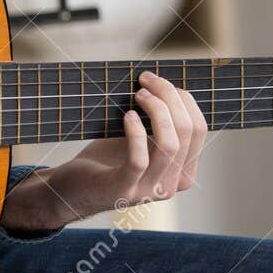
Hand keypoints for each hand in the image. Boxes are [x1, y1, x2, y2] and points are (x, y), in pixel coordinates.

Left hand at [1, 71, 207, 229]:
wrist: (73, 189)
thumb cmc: (107, 160)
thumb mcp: (141, 139)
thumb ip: (158, 122)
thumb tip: (166, 84)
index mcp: (181, 173)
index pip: (199, 130)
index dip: (184, 100)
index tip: (160, 81)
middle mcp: (170, 186)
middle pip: (187, 132)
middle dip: (169, 97)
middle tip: (146, 80)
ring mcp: (148, 192)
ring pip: (170, 144)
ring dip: (156, 110)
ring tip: (138, 94)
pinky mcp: (123, 190)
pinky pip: (139, 159)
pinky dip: (136, 132)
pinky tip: (127, 116)